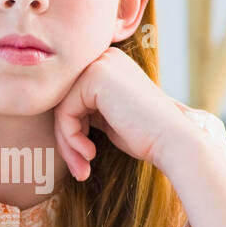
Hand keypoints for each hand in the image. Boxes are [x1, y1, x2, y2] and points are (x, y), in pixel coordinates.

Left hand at [51, 46, 205, 179]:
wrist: (172, 141)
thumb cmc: (144, 136)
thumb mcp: (108, 117)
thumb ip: (85, 109)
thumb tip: (53, 117)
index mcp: (108, 64)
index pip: (72, 97)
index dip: (72, 131)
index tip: (82, 159)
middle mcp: (103, 57)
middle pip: (63, 100)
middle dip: (67, 139)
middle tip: (79, 169)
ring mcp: (99, 64)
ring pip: (61, 108)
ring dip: (68, 144)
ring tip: (83, 167)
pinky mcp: (94, 77)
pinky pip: (65, 112)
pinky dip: (71, 139)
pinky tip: (90, 154)